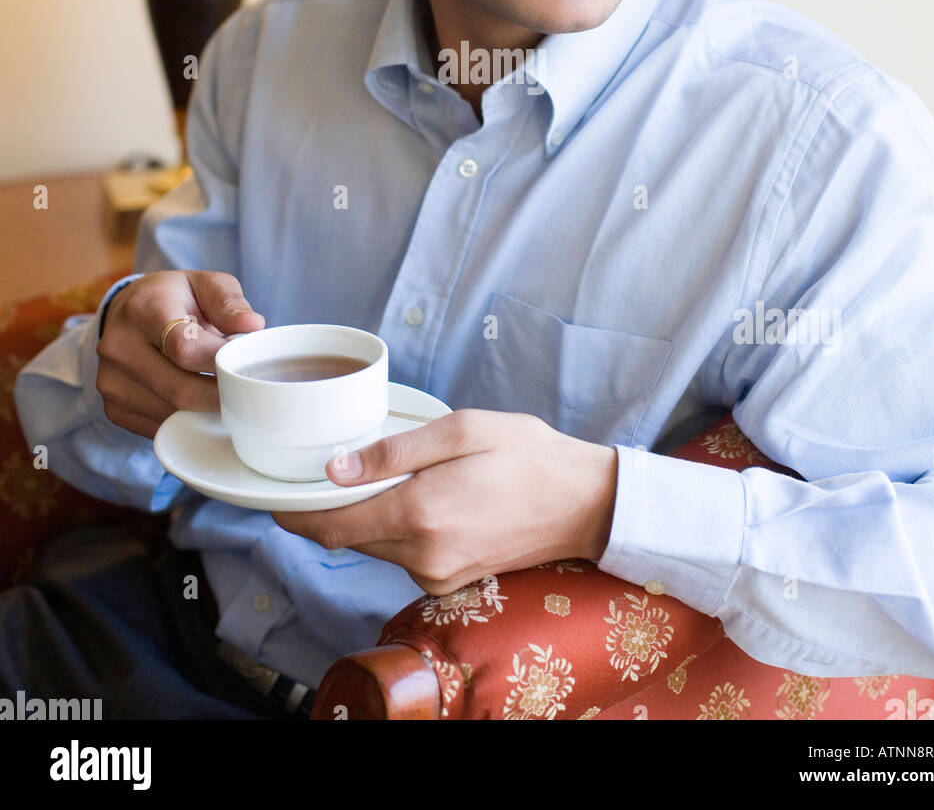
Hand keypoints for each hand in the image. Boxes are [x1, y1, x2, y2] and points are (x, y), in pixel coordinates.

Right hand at [96, 270, 265, 438]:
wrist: (129, 311)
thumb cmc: (176, 298)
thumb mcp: (205, 285)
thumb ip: (229, 303)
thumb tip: (252, 326)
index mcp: (143, 309)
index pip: (184, 347)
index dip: (220, 362)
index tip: (243, 366)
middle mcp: (119, 346)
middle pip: (179, 388)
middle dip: (219, 394)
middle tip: (245, 391)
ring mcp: (110, 380)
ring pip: (170, 413)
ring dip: (204, 411)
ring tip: (223, 394)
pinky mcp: (112, 408)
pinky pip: (158, 427)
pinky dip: (185, 421)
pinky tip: (198, 404)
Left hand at [272, 409, 618, 595]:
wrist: (584, 502)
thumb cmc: (527, 455)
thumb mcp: (461, 431)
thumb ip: (393, 453)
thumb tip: (335, 470)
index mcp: (420, 514)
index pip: (330, 525)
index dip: (293, 512)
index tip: (271, 496)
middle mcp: (423, 555)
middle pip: (347, 538)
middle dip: (327, 509)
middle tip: (318, 472)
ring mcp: (437, 574)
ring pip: (374, 546)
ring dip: (363, 517)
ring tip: (371, 477)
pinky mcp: (451, 580)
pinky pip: (403, 554)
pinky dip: (394, 528)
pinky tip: (413, 497)